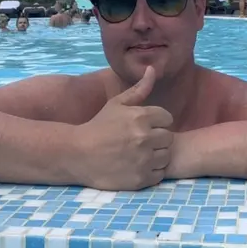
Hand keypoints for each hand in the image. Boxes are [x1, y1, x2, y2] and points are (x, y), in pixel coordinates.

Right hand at [75, 66, 173, 189]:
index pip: (167, 118)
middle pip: (168, 138)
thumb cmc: (99, 126)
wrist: (78, 153)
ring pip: (166, 156)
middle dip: (158, 139)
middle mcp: (144, 137)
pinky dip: (151, 171)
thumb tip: (152, 69)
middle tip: (141, 141)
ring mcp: (143, 159)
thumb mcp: (117, 104)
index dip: (157, 122)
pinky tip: (137, 166)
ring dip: (156, 155)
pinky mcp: (140, 178)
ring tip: (140, 154)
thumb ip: (139, 89)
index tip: (145, 126)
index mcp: (141, 116)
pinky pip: (159, 174)